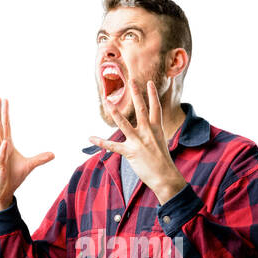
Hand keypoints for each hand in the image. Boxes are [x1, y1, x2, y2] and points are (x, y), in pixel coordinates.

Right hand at [0, 98, 54, 212]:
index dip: (5, 114)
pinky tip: (5, 143)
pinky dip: (2, 150)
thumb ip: (40, 159)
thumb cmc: (11, 177)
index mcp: (6, 145)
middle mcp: (0, 148)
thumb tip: (53, 154)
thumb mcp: (29, 166)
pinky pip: (0, 158)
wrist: (2, 192)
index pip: (5, 126)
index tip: (5, 101)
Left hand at [88, 79, 186, 203]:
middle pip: (141, 109)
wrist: (166, 177)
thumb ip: (152, 135)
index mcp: (157, 129)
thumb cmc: (163, 162)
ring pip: (125, 123)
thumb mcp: (160, 144)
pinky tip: (91, 138)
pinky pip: (113, 146)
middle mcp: (148, 132)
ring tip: (107, 101)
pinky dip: (101, 142)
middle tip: (132, 80)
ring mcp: (139, 141)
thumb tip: (145, 133)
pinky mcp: (131, 152)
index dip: (152, 94)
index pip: (156, 108)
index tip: (150, 82)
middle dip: (136, 94)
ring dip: (115, 112)